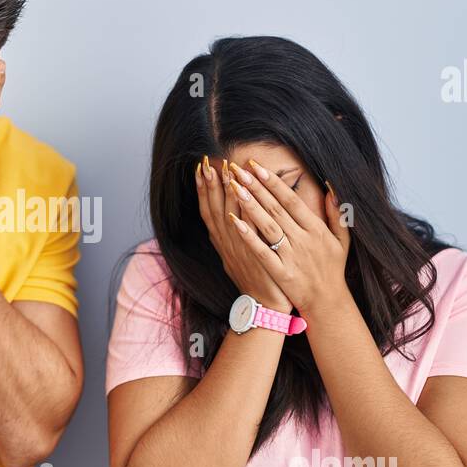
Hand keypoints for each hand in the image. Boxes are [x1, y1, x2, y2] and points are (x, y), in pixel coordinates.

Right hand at [196, 156, 290, 312]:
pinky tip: (244, 198)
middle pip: (215, 208)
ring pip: (230, 216)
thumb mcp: (238, 254)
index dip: (203, 189)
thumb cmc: (256, 276)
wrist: (266, 304)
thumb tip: (229, 213)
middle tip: (208, 162)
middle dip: (211, 185)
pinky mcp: (256, 253)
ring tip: (226, 171)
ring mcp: (241, 248)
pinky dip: (245, 214)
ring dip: (227, 193)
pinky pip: (249, 230)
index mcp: (223, 241)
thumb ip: (235, 233)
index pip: (208, 209)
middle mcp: (228, 242)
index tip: (201, 168)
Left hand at [224, 159, 351, 315]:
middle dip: (257, 187)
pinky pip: (262, 252)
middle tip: (239, 169)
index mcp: (316, 229)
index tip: (257, 167)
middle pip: (276, 209)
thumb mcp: (341, 239)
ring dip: (251, 206)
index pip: (291, 201)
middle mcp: (303, 240)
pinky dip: (249, 237)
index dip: (274, 183)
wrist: (327, 302)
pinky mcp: (281, 273)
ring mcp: (292, 257)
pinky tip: (234, 222)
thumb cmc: (332, 268)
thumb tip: (331, 187)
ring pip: (268, 226)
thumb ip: (337, 213)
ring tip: (235, 187)